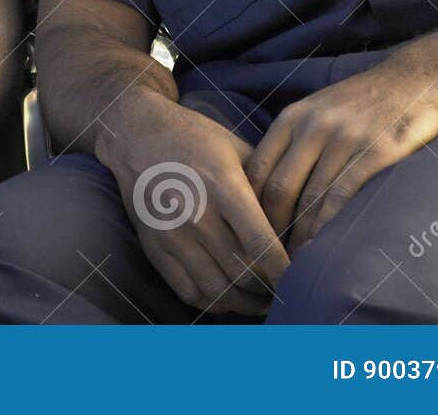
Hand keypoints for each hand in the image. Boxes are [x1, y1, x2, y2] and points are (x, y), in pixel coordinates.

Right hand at [102, 94, 288, 316]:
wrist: (136, 134)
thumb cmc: (195, 137)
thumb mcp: (236, 148)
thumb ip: (265, 185)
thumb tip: (296, 227)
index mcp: (223, 187)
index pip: (262, 247)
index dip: (286, 272)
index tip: (301, 278)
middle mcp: (196, 215)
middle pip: (244, 274)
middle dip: (271, 290)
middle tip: (287, 290)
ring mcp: (172, 235)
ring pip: (219, 291)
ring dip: (246, 304)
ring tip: (263, 300)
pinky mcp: (154, 248)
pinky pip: (190, 292)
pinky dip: (215, 303)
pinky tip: (231, 297)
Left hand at [244, 59, 437, 255]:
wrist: (416, 80)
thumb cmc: (363, 103)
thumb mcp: (317, 110)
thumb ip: (292, 142)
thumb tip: (264, 190)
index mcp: (292, 118)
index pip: (256, 171)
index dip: (248, 208)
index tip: (251, 236)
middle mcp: (312, 126)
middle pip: (278, 189)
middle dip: (271, 230)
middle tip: (271, 260)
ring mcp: (344, 138)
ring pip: (310, 199)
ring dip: (300, 237)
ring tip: (296, 264)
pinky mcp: (374, 151)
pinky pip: (342, 196)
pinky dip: (328, 227)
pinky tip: (324, 247)